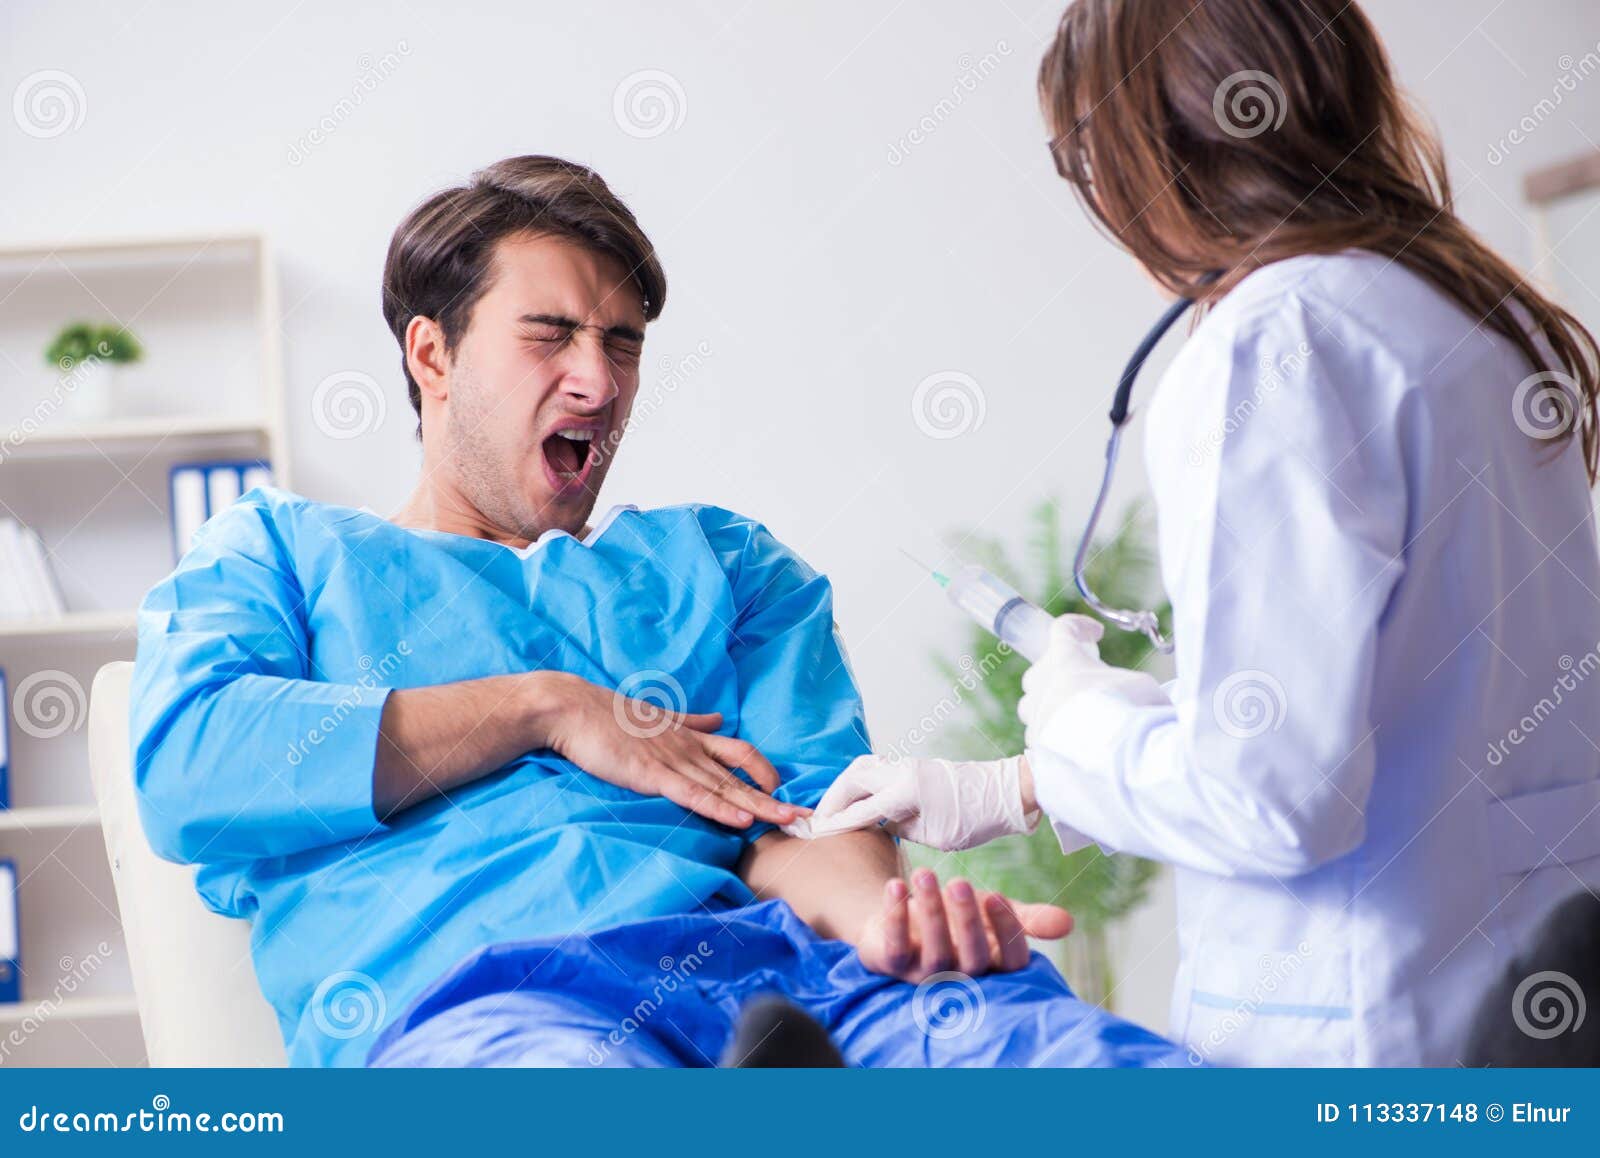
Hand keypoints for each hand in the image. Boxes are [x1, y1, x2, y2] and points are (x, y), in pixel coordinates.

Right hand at [536, 672, 803, 829]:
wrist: (572, 708)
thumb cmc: (608, 715)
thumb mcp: (657, 717)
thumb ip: (690, 721)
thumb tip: (718, 719)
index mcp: (690, 736)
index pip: (741, 752)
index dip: (766, 771)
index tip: (785, 790)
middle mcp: (689, 749)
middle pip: (743, 774)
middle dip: (776, 797)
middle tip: (807, 817)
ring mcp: (673, 761)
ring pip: (726, 788)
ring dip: (760, 807)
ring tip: (790, 821)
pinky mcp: (652, 775)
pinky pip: (694, 795)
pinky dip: (720, 809)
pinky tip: (742, 820)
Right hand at [804, 754, 1037, 849]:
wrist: (1005, 793)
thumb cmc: (976, 820)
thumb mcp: (937, 837)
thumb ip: (902, 829)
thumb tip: (879, 824)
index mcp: (906, 791)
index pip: (860, 810)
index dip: (837, 824)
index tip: (817, 835)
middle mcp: (902, 772)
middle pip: (852, 779)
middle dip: (832, 800)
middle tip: (819, 821)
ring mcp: (907, 765)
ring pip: (862, 768)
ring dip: (844, 787)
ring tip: (833, 809)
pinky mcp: (913, 766)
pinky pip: (875, 769)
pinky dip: (859, 782)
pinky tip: (856, 799)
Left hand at [855, 867, 1072, 981]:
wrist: (904, 917)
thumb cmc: (958, 918)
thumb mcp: (993, 912)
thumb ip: (1028, 919)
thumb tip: (1069, 924)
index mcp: (993, 965)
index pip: (1011, 961)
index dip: (1006, 930)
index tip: (997, 896)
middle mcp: (962, 976)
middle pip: (973, 959)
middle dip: (967, 921)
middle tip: (960, 883)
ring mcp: (926, 975)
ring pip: (934, 954)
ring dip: (931, 912)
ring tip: (926, 872)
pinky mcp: (892, 964)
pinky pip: (894, 947)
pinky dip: (894, 916)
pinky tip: (896, 885)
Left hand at [1018, 615, 1167, 749]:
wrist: (1111, 752)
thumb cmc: (1127, 709)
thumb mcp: (1144, 687)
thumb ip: (1136, 687)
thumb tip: (1148, 699)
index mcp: (1066, 660)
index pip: (1063, 629)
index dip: (1079, 626)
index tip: (1095, 633)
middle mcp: (1043, 684)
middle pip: (1038, 672)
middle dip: (1057, 675)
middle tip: (1082, 684)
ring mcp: (1036, 715)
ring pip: (1031, 706)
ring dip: (1049, 707)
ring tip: (1074, 716)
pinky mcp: (1035, 743)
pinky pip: (1039, 736)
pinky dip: (1054, 737)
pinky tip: (1074, 743)